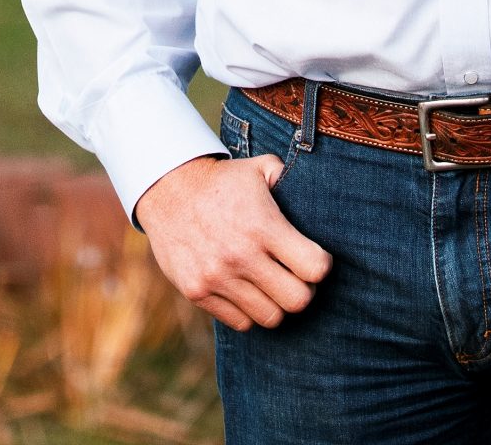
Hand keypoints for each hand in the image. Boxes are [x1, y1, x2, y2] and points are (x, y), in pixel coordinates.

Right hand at [133, 154, 332, 330]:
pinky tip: (247, 290)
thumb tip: (315, 190)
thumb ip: (290, 179)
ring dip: (276, 303)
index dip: (321, 266)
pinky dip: (249, 311)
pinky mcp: (197, 293)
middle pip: (297, 301)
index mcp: (263, 226)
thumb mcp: (260, 168)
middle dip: (303, 290)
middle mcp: (241, 256)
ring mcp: (217, 278)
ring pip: (270, 317)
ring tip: (271, 284)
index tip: (315, 259)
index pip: (314, 268)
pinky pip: (240, 322)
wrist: (168, 190)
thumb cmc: (223, 180)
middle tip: (296, 277)